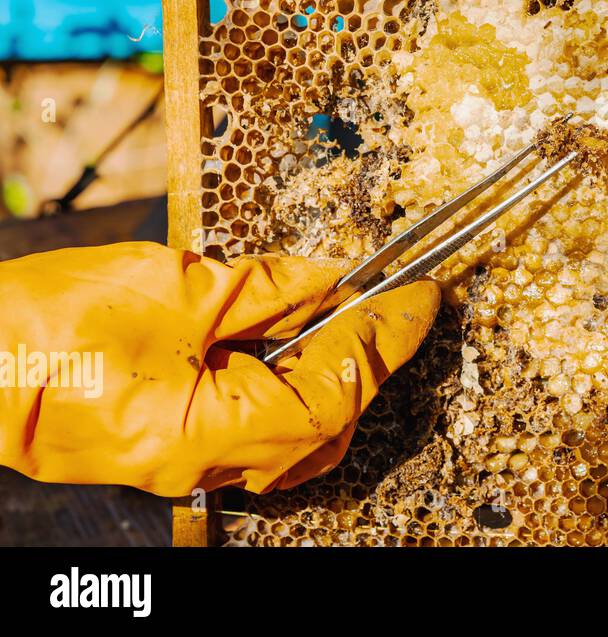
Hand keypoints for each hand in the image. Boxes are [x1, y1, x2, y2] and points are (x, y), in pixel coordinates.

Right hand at [0, 242, 437, 495]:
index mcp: (214, 431)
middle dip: (365, 363)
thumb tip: (330, 280)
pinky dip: (286, 387)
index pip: (335, 390)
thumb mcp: (174, 287)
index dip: (384, 340)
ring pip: (294, 436)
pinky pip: (254, 431)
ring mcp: (188, 466)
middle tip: (390, 304)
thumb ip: (266, 288)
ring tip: (347, 316)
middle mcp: (207, 465)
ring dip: (329, 376)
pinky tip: (290, 340)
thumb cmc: (48, 324)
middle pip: (324, 425)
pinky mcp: (171, 451)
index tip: (419, 296)